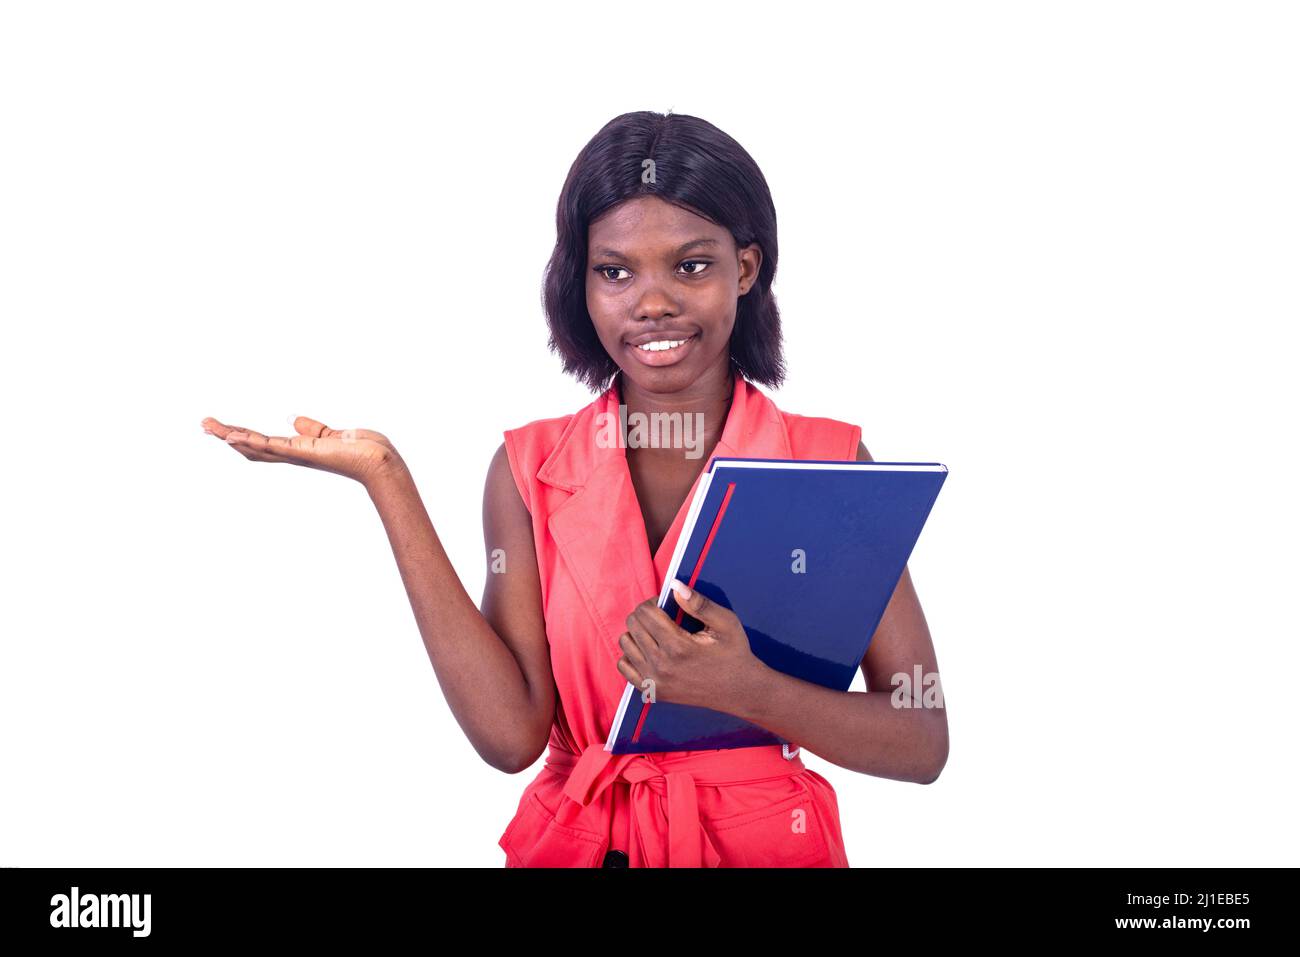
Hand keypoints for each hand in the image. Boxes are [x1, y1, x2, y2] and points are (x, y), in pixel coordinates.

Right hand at [200, 414, 407, 488]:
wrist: (380, 463)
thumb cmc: (365, 452)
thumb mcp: (335, 435)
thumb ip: (313, 429)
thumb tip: (292, 420)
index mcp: (300, 451)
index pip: (264, 443)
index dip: (242, 436)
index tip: (223, 427)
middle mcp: (294, 456)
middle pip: (252, 447)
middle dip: (227, 436)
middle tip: (204, 425)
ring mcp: (296, 455)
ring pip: (255, 447)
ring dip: (230, 436)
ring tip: (208, 426)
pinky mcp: (303, 453)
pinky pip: (271, 447)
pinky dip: (250, 441)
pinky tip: (231, 436)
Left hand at [616, 579, 769, 713]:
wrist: (739, 690)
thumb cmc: (733, 653)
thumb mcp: (725, 623)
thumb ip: (698, 604)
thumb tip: (674, 585)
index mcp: (678, 646)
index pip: (645, 612)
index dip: (654, 602)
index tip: (666, 605)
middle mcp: (661, 665)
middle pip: (633, 624)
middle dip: (645, 614)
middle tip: (662, 618)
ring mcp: (654, 681)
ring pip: (625, 643)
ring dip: (637, 633)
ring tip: (656, 633)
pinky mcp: (652, 692)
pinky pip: (623, 666)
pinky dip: (631, 654)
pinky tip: (649, 651)